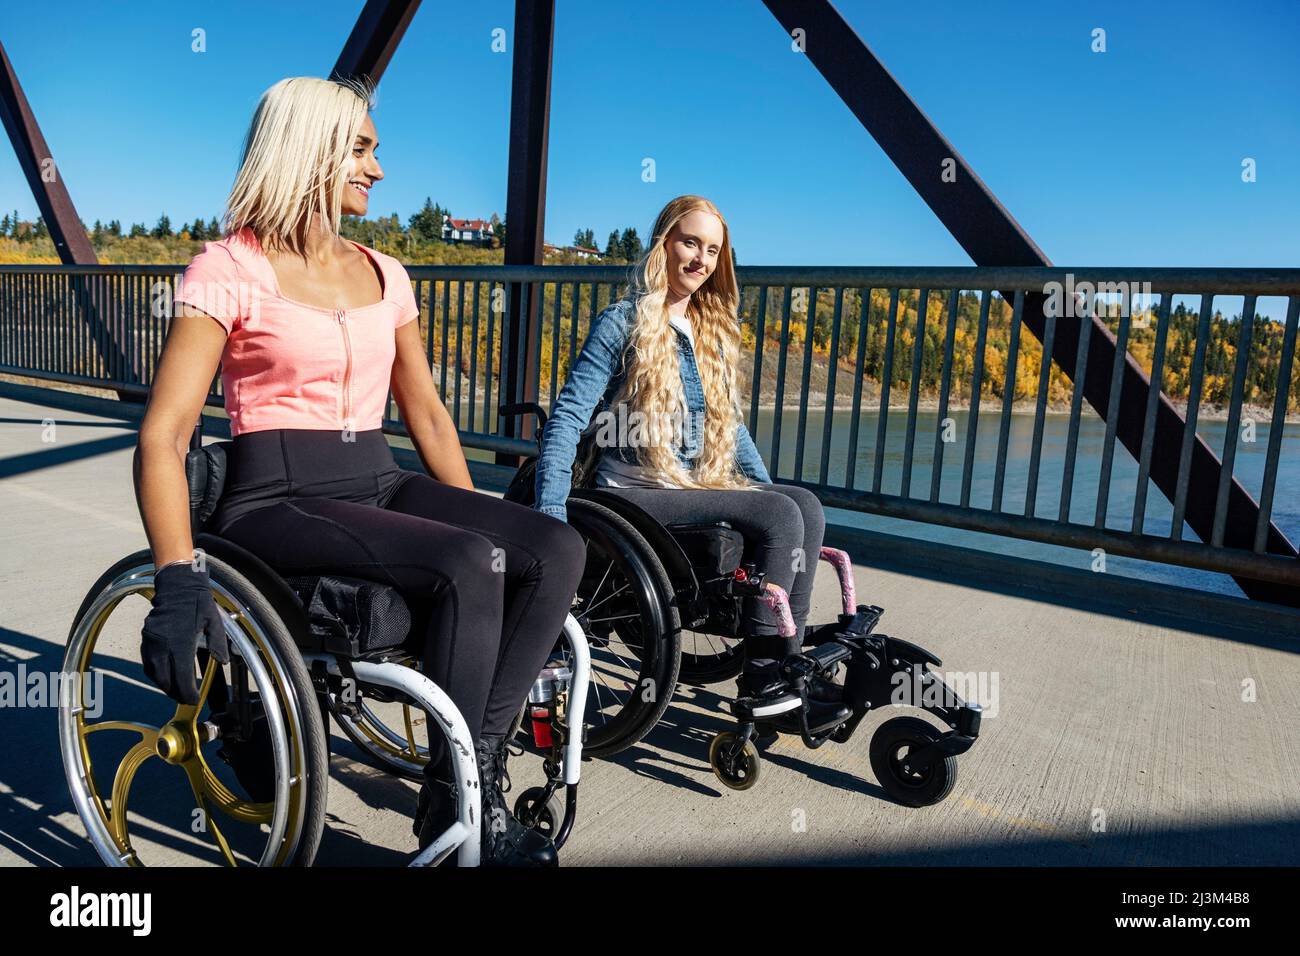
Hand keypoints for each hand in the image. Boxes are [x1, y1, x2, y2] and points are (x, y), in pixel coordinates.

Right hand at [140, 562, 228, 704]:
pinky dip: (155, 673)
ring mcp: (151, 642)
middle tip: (185, 698)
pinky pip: (147, 662)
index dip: (187, 693)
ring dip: (164, 684)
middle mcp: (163, 646)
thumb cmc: (198, 603)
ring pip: (153, 673)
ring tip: (175, 690)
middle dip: (175, 693)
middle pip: (165, 680)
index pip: (182, 678)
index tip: (193, 700)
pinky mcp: (146, 638)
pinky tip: (165, 675)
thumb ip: (217, 643)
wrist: (177, 585)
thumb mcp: (214, 622)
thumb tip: (222, 662)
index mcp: (180, 644)